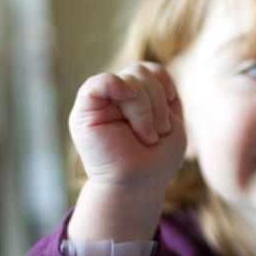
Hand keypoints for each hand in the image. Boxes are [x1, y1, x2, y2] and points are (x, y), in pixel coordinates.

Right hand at [68, 62, 185, 189]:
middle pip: (141, 71)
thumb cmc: (157, 159)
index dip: (164, 87)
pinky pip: (97, 84)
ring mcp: (101, 102)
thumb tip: (141, 71)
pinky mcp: (85, 112)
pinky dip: (116, 85)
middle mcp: (117, 95)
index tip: (170, 118)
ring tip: (147, 136)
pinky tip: (127, 97)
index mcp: (137, 95)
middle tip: (158, 133)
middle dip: (157, 102)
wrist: (139, 185)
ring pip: (128, 79)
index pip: (152, 70)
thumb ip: (160, 91)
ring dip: (145, 109)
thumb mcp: (171, 120)